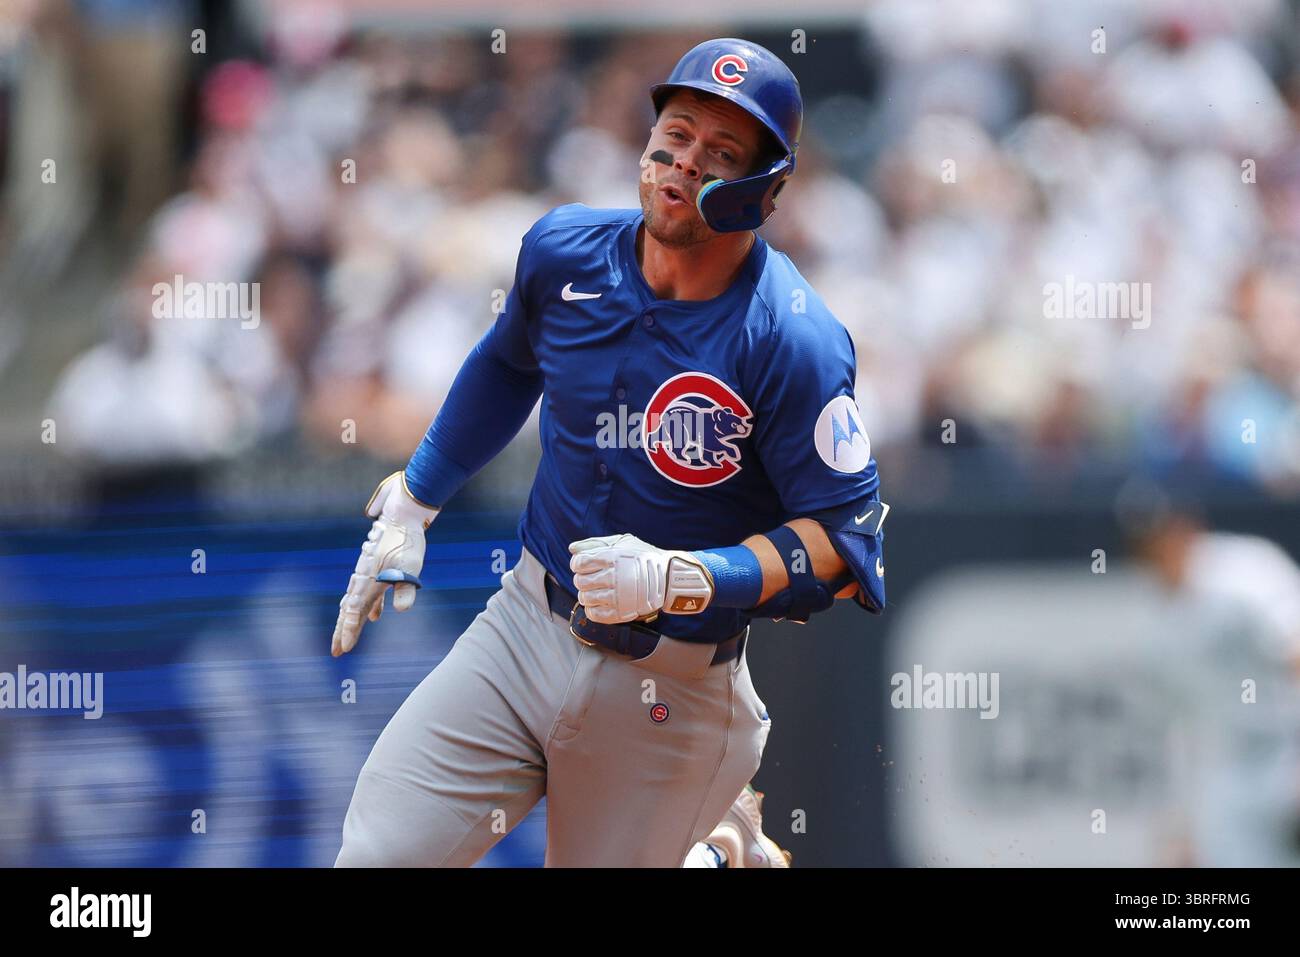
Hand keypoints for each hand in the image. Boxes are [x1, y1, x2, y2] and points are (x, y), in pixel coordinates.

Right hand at [331, 472, 439, 656]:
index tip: (344, 649)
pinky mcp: (376, 568)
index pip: (354, 611)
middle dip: (342, 631)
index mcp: (369, 580)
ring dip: (351, 620)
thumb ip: (406, 588)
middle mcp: (363, 577)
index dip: (349, 630)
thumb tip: (401, 610)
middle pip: (349, 610)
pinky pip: (368, 592)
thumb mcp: (411, 565)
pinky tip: (375, 617)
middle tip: (336, 651)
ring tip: (347, 639)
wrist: (403, 514)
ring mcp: (368, 572)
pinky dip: (369, 606)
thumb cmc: (407, 540)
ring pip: (355, 601)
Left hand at [568, 533, 713, 624]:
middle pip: (579, 581)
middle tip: (593, 577)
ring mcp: (618, 596)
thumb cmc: (643, 557)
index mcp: (613, 558)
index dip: (578, 564)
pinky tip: (600, 601)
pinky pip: (594, 614)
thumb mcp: (622, 542)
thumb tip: (572, 549)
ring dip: (587, 593)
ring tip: (598, 589)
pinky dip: (592, 609)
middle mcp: (614, 577)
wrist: (668, 577)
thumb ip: (595, 544)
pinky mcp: (621, 612)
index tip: (585, 564)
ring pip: (585, 598)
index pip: (579, 563)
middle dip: (582, 578)